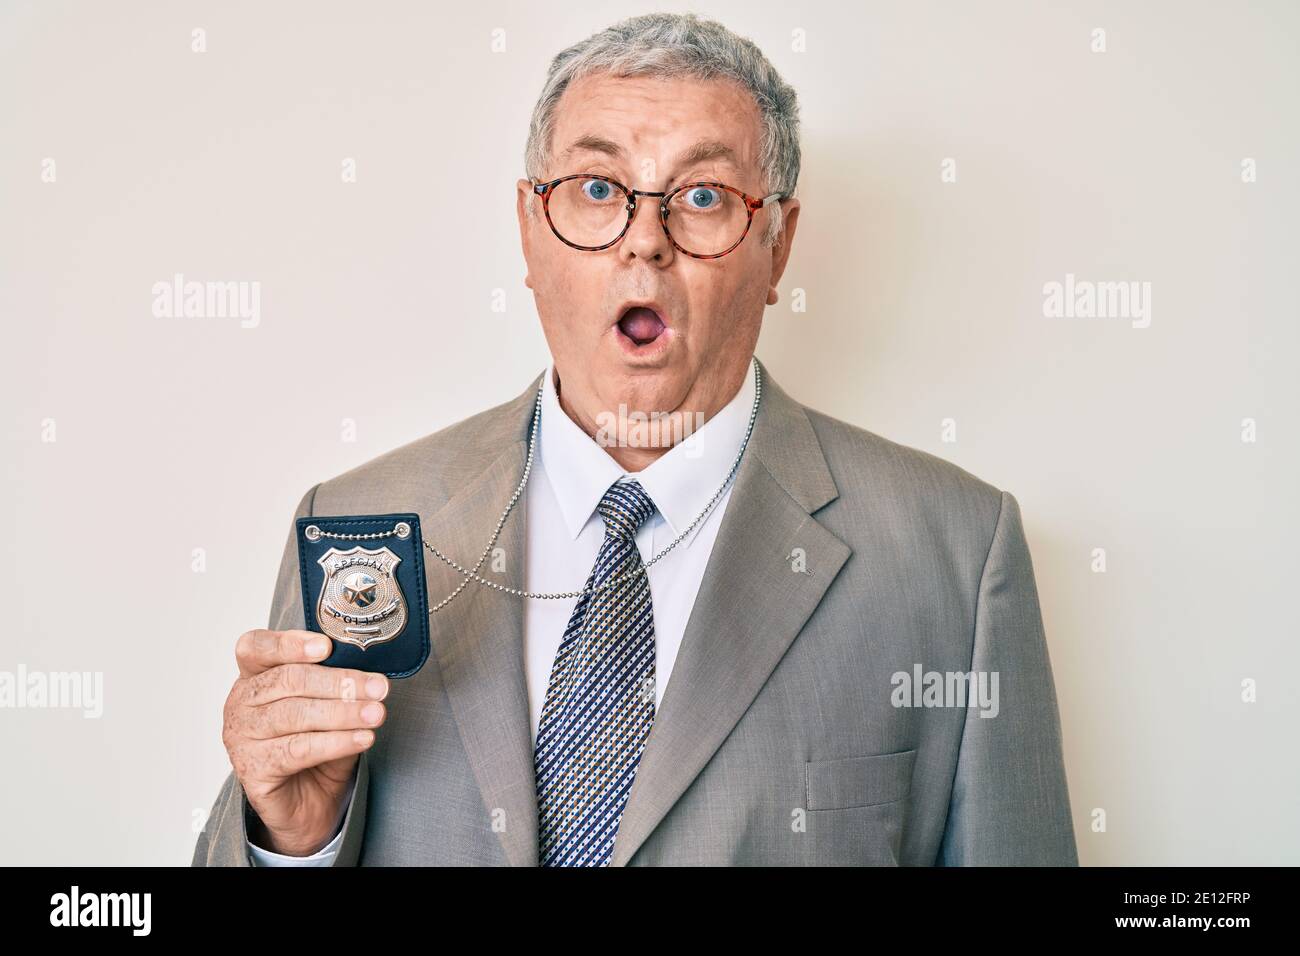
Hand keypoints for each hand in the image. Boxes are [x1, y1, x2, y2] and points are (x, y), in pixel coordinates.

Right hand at [223, 628, 387, 855]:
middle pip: (287, 680)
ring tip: (376, 714)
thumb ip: (338, 685)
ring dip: (343, 713)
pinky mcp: (252, 768)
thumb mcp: (329, 706)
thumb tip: (370, 673)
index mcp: (254, 675)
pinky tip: (362, 738)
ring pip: (294, 714)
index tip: (327, 647)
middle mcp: (241, 701)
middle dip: (339, 682)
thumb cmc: (317, 744)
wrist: (309, 802)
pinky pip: (298, 749)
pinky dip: (336, 742)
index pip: (257, 647)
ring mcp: (240, 736)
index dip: (290, 644)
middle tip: (378, 688)